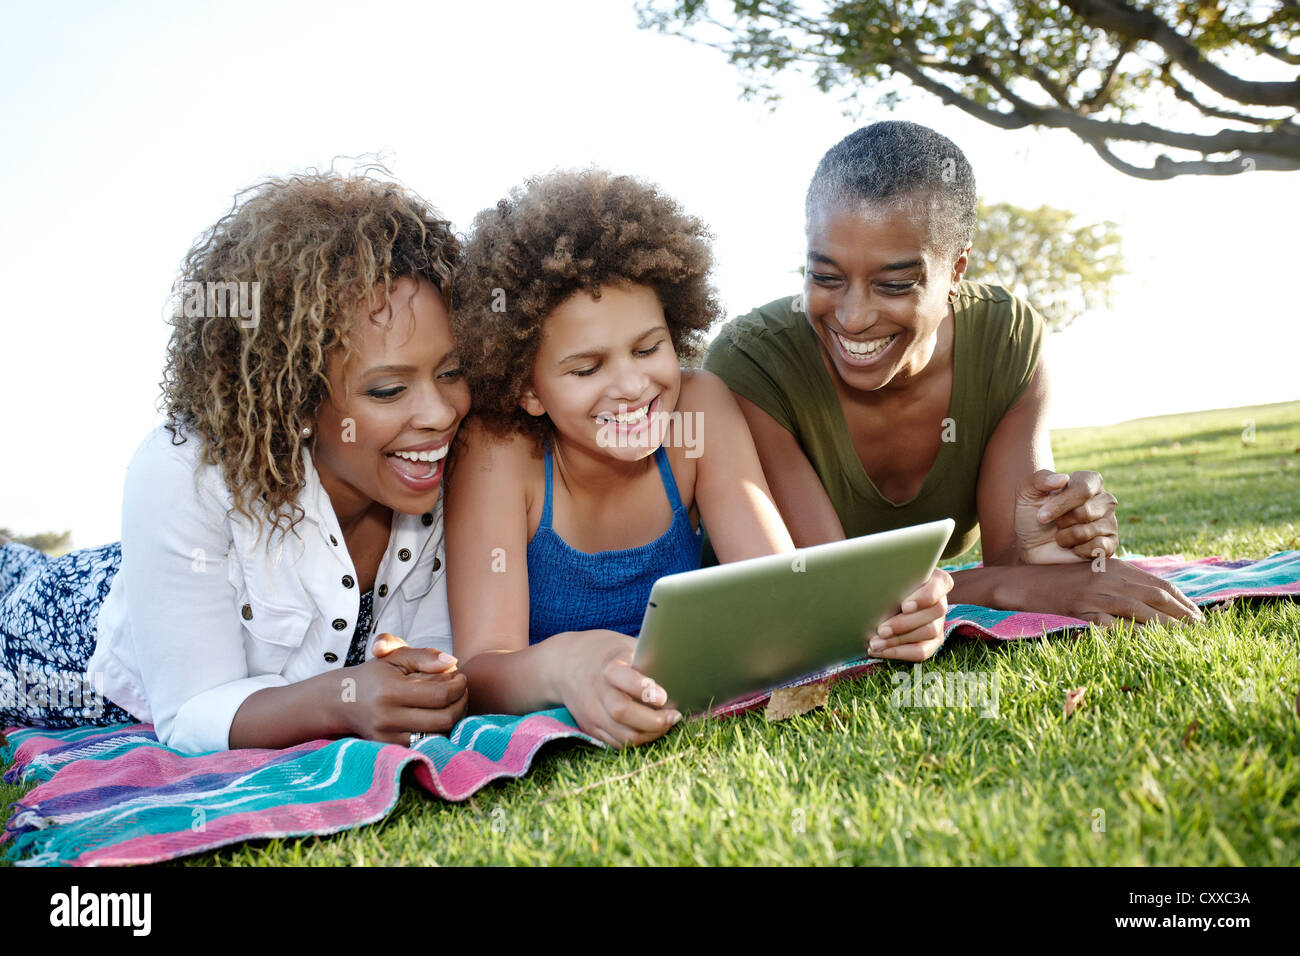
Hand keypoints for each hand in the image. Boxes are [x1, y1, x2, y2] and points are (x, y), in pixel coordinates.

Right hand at [339, 632, 468, 744]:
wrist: (342, 701)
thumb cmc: (375, 675)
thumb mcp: (395, 656)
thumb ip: (424, 655)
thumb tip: (452, 663)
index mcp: (390, 691)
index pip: (441, 695)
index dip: (459, 686)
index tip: (460, 677)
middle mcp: (388, 718)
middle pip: (444, 719)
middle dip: (461, 703)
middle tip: (461, 690)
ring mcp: (388, 738)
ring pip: (439, 736)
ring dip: (454, 719)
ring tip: (452, 702)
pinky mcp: (390, 749)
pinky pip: (426, 745)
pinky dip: (439, 732)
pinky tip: (439, 717)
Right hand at [556, 630, 681, 748]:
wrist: (564, 665)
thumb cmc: (605, 653)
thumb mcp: (624, 645)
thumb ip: (647, 658)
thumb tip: (684, 664)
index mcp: (607, 666)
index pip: (622, 678)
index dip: (643, 689)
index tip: (663, 696)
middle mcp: (596, 691)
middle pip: (622, 712)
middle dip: (653, 720)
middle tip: (674, 716)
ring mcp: (591, 713)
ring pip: (622, 735)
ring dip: (650, 734)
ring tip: (668, 724)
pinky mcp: (589, 728)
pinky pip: (616, 743)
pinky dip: (637, 741)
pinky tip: (651, 732)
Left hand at [867, 567, 952, 661]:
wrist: (890, 597)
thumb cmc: (890, 582)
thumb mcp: (893, 576)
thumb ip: (890, 578)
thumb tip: (870, 582)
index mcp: (938, 581)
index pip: (940, 584)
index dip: (924, 597)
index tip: (904, 606)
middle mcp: (941, 602)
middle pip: (933, 612)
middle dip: (904, 624)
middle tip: (880, 630)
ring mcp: (939, 623)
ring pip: (928, 633)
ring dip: (898, 640)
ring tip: (875, 643)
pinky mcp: (933, 641)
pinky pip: (922, 652)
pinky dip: (900, 653)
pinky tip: (881, 651)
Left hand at [1014, 469, 1118, 563]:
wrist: (1030, 545)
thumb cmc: (1031, 515)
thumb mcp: (1026, 492)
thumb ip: (1040, 479)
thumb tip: (1063, 479)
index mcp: (1089, 481)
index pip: (1083, 489)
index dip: (1061, 504)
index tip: (1041, 516)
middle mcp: (1105, 500)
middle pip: (1084, 512)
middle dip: (1061, 522)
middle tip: (1056, 524)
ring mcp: (1110, 523)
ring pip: (1087, 532)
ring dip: (1065, 537)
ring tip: (1062, 535)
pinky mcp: (1111, 545)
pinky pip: (1097, 548)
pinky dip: (1077, 550)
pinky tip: (1074, 547)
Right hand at [1020, 559, 1202, 626]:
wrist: (1025, 582)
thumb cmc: (1061, 580)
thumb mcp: (1096, 573)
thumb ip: (1123, 582)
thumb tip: (1155, 600)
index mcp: (1118, 567)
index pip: (1161, 585)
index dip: (1184, 602)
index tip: (1199, 617)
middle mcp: (1111, 578)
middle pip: (1157, 597)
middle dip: (1183, 616)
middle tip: (1201, 632)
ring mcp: (1096, 594)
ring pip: (1140, 612)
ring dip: (1165, 627)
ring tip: (1183, 641)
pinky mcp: (1081, 610)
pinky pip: (1112, 626)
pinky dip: (1132, 636)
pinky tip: (1146, 645)